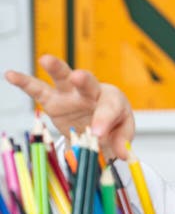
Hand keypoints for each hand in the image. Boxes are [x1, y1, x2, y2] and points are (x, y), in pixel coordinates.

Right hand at [4, 55, 133, 158]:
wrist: (100, 129)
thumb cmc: (114, 127)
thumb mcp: (123, 134)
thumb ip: (122, 142)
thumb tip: (122, 154)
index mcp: (113, 100)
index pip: (110, 108)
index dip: (104, 120)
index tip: (98, 133)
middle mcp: (91, 93)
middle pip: (88, 83)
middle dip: (83, 79)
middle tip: (79, 77)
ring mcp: (70, 95)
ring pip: (62, 78)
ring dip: (55, 68)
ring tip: (46, 59)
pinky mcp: (53, 101)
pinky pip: (38, 90)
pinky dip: (25, 82)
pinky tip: (12, 75)